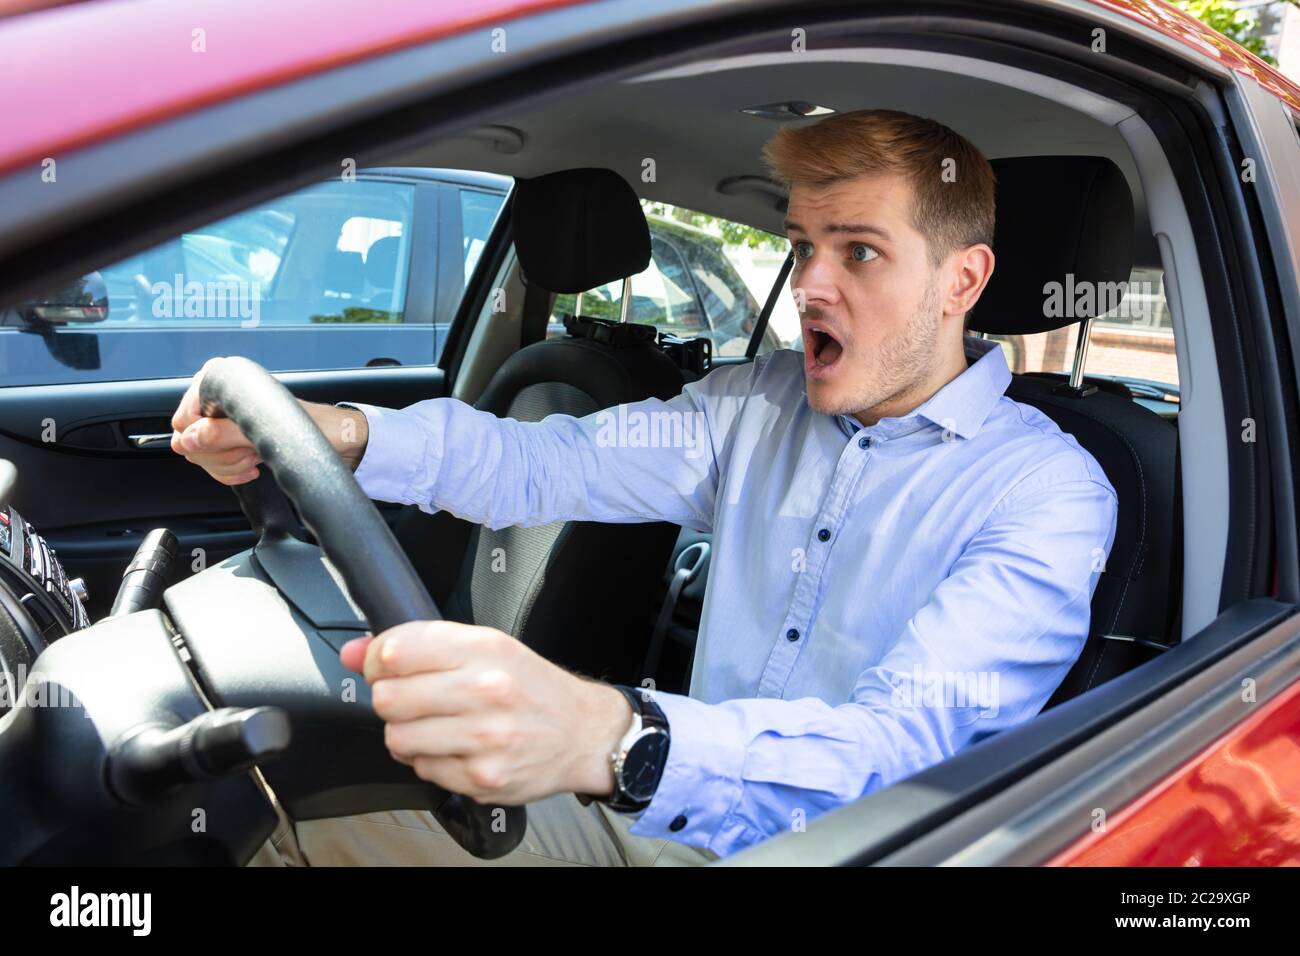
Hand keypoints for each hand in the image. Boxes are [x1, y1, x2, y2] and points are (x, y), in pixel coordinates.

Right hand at [170, 357, 368, 484]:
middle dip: (219, 453)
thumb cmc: (312, 426)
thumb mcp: (262, 430)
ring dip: (229, 463)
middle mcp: (217, 399)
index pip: (182, 420)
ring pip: (201, 456)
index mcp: (218, 382)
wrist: (338, 441)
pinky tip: (254, 465)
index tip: (230, 442)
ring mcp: (223, 422)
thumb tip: (188, 441)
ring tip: (255, 455)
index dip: (202, 438)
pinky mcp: (233, 442)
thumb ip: (220, 433)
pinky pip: (214, 464)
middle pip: (188, 441)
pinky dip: (232, 471)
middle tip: (249, 450)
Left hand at [341, 621, 633, 805]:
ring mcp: (484, 738)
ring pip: (398, 738)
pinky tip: (457, 748)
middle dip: (392, 699)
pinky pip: (422, 769)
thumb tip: (353, 653)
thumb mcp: (484, 647)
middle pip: (388, 698)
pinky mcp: (482, 778)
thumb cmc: (531, 687)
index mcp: (484, 648)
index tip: (386, 667)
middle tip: (416, 699)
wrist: (582, 732)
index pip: (395, 651)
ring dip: (409, 733)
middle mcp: (485, 690)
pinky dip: (431, 760)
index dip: (378, 661)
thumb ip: (418, 645)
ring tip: (439, 725)